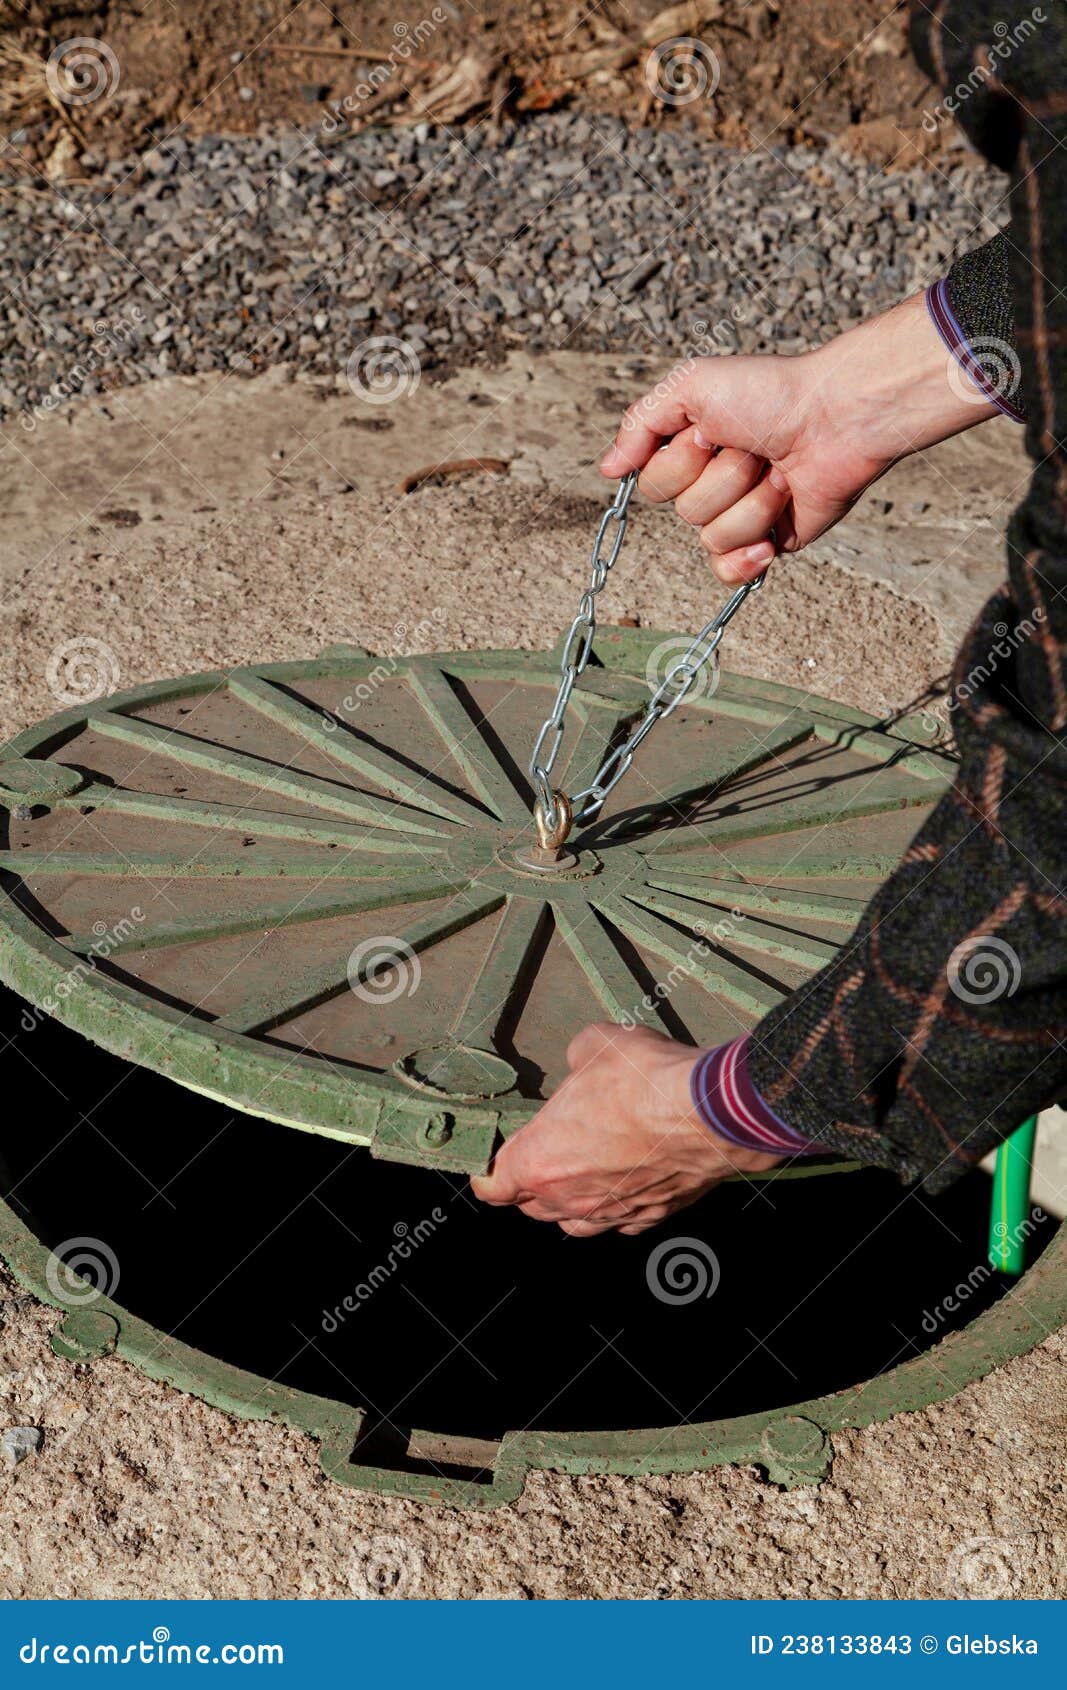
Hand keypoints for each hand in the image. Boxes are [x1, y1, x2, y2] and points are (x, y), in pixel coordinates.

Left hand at [470, 1023, 780, 1235]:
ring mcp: (613, 1212)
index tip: (491, 1166)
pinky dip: (617, 1209)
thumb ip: (575, 1059)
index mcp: (541, 1161)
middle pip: (533, 1207)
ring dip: (570, 1205)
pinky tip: (626, 1186)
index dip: (488, 1175)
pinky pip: (623, 1222)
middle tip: (541, 1157)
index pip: (495, 1187)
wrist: (708, 1113)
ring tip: (578, 1179)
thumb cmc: (642, 1080)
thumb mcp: (593, 1045)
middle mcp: (572, 1198)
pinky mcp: (653, 1215)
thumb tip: (580, 1062)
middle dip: (531, 1185)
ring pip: (576, 1225)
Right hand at [600, 292, 999, 584]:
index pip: (652, 485)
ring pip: (713, 537)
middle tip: (755, 447)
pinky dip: (746, 559)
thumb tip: (607, 470)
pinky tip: (769, 543)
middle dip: (722, 478)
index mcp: (689, 451)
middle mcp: (710, 485)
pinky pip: (731, 572)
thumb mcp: (691, 386)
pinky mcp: (769, 542)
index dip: (680, 463)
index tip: (712, 431)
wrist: (835, 418)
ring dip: (752, 502)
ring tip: (780, 472)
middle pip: (683, 512)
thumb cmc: (770, 393)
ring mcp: (740, 516)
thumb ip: (639, 423)